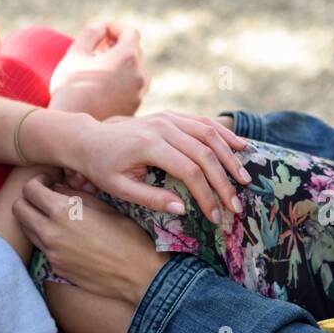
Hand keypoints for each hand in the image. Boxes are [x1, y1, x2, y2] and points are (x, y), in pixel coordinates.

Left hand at [14, 177, 168, 305]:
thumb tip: (58, 188)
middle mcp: (50, 233)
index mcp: (63, 212)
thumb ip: (75, 195)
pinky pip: (42, 247)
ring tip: (55, 216)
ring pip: (27, 229)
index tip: (48, 182)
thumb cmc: (128, 236)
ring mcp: (51, 253)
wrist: (139, 275)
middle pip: (18, 209)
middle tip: (45, 197)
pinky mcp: (56, 268)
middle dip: (28, 199)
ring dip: (35, 218)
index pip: (29, 190)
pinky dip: (48, 238)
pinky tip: (67, 237)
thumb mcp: (104, 207)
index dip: (37, 181)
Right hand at [48, 21, 149, 121]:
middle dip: (117, 45)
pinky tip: (104, 84)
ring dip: (121, 63)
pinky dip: (123, 79)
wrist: (74, 128)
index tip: (101, 32)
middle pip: (135, 51)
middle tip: (98, 47)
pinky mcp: (135, 108)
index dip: (115, 28)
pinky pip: (133, 86)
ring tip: (100, 66)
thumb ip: (91, 33)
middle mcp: (139, 74)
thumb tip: (101, 28)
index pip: (130, 32)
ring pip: (136, 69)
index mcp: (127, 57)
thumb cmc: (71, 88)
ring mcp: (139, 93)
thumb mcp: (75, 53)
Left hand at [70, 110, 250, 223]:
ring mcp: (169, 117)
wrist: (89, 138)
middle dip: (224, 181)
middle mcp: (162, 126)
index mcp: (149, 145)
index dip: (206, 195)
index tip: (216, 217)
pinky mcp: (172, 115)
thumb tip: (184, 210)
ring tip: (244, 180)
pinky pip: (204, 122)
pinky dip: (224, 134)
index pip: (189, 171)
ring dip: (230, 156)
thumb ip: (151, 199)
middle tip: (236, 206)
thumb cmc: (102, 167)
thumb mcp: (120, 188)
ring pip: (209, 134)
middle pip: (204, 153)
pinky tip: (241, 147)